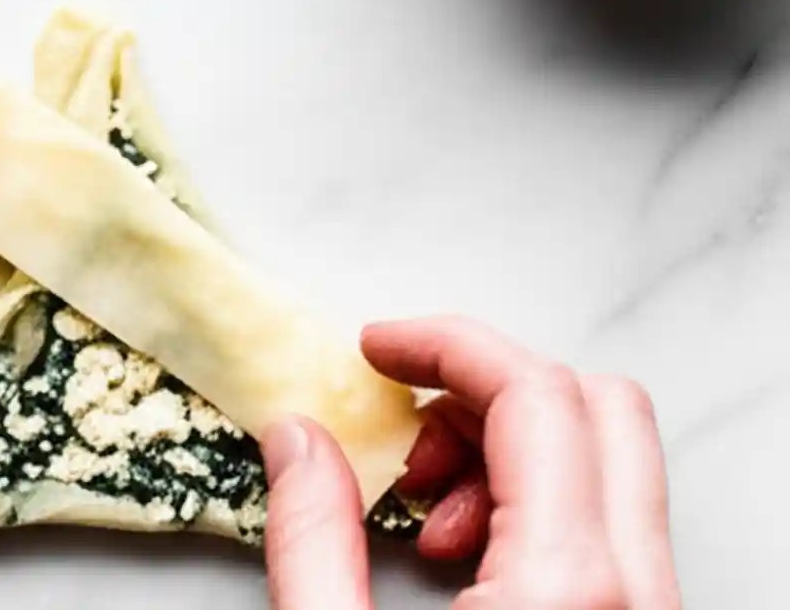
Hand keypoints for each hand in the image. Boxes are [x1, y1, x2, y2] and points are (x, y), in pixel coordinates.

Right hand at [260, 317, 680, 608]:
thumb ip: (313, 543)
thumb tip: (297, 440)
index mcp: (564, 589)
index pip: (535, 395)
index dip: (446, 346)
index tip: (379, 350)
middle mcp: (633, 593)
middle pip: (594, 406)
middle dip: (484, 392)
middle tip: (405, 425)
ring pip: (610, 461)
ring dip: (506, 450)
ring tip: (425, 511)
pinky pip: (610, 525)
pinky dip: (535, 504)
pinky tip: (462, 555)